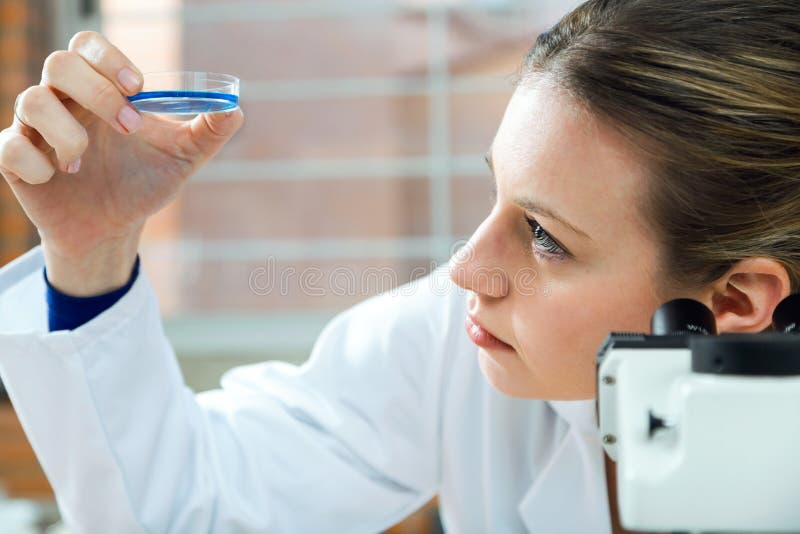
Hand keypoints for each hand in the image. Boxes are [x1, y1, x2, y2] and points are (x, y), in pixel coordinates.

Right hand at [0, 31, 243, 294]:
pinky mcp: (16, 161)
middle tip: (130, 128)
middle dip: (97, 93)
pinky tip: (58, 179)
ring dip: (66, 132)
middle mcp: (63, 101)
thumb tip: (235, 109)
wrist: (114, 228)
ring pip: (30, 100)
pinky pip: (10, 148)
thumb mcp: (182, 158)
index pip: (88, 46)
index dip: (108, 58)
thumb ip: (208, 132)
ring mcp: (35, 129)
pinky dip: (37, 164)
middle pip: (59, 63)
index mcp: (99, 90)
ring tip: (84, 163)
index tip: (137, 87)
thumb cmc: (143, 183)